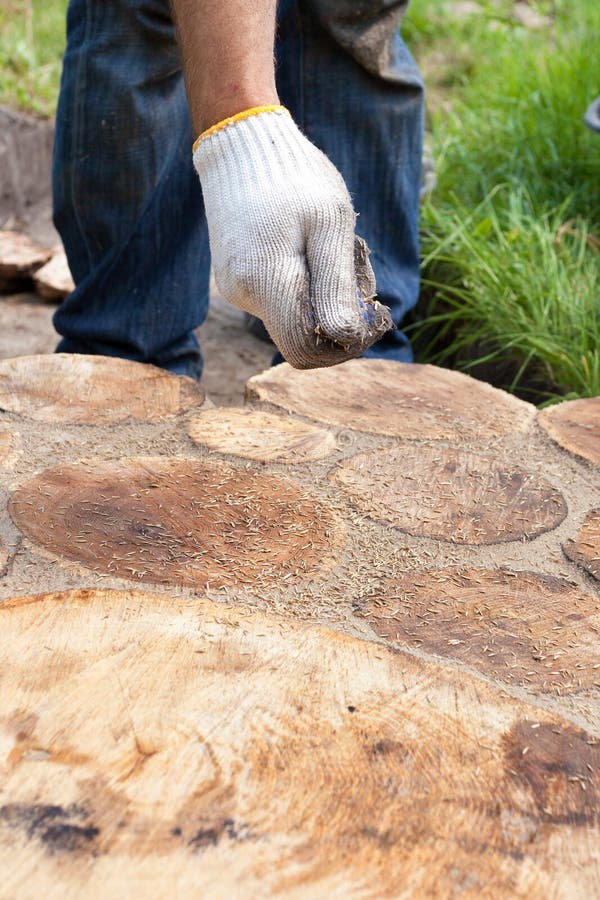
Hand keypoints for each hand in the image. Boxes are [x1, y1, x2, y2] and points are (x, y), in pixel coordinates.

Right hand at [193, 107, 392, 367]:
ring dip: (323, 295)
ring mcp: (237, 290)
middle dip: (339, 316)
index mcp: (264, 285)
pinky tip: (309, 244)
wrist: (240, 143)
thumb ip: (336, 287)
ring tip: (330, 244)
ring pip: (294, 317)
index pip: (307, 351)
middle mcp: (244, 297)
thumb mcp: (329, 226)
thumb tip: (345, 339)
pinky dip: (305, 282)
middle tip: (357, 268)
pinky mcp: (236, 279)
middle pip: (303, 337)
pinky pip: (280, 299)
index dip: (345, 342)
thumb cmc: (294, 178)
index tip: (371, 307)